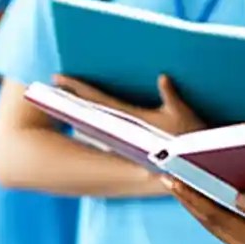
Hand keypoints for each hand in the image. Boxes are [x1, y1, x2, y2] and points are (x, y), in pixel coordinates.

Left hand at [53, 74, 205, 134]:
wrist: (190, 167)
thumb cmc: (189, 136)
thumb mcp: (181, 112)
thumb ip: (170, 94)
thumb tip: (162, 76)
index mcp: (130, 117)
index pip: (96, 100)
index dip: (77, 87)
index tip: (58, 78)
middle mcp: (122, 129)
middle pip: (89, 108)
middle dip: (70, 94)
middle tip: (53, 80)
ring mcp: (123, 139)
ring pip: (96, 122)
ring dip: (81, 110)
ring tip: (64, 98)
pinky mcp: (128, 147)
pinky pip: (106, 132)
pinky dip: (94, 124)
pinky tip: (84, 122)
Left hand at [165, 178, 244, 243]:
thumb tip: (238, 196)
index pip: (217, 219)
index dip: (193, 199)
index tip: (173, 181)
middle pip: (216, 226)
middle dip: (193, 204)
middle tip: (173, 181)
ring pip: (227, 230)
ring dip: (208, 211)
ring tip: (192, 190)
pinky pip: (241, 232)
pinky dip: (228, 216)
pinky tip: (226, 203)